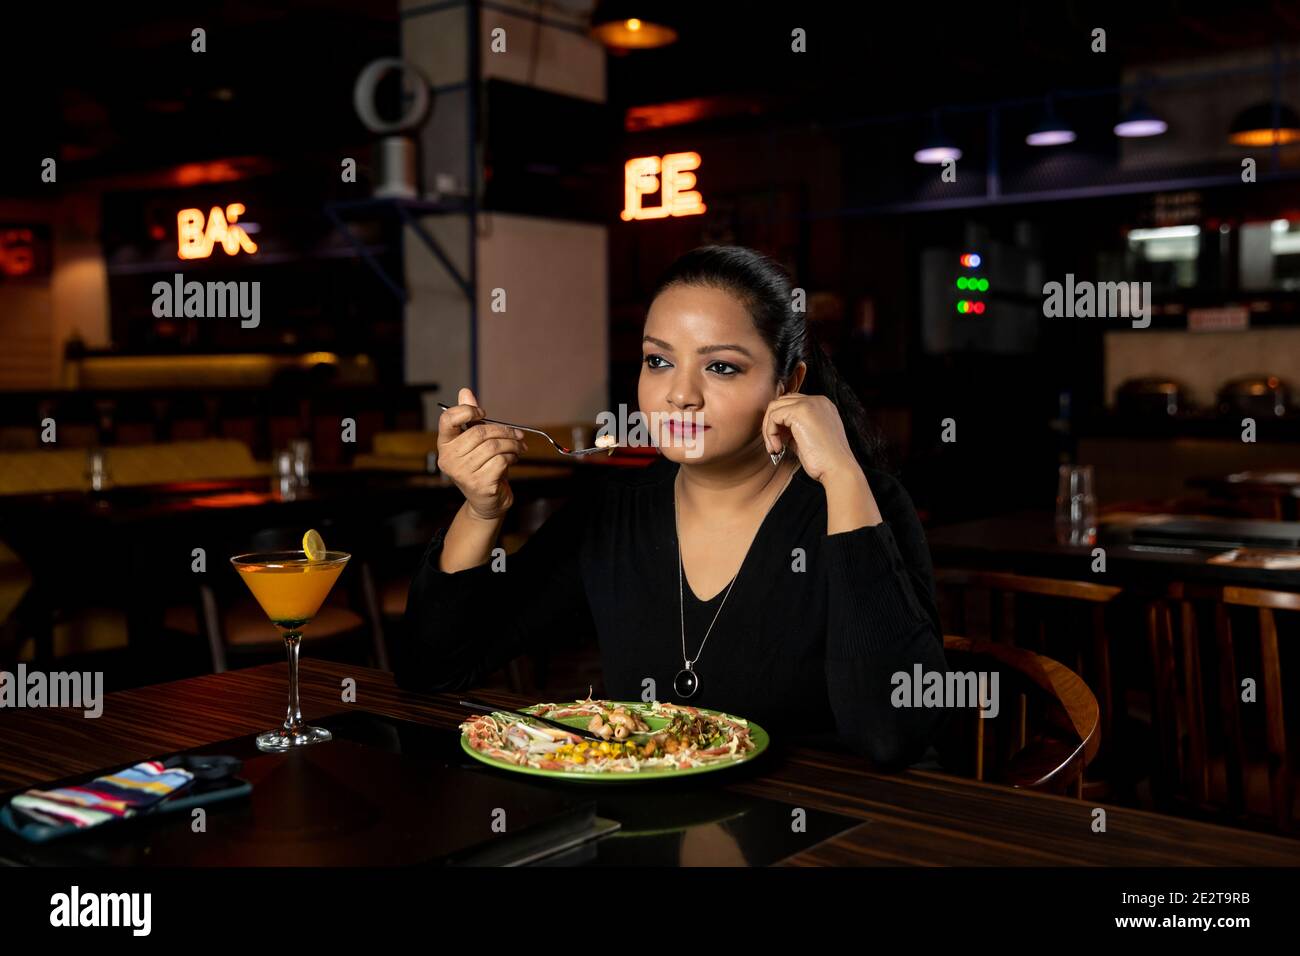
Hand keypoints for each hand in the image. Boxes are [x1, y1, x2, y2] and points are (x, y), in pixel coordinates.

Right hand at [435, 387, 527, 519]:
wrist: (487, 501)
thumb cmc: (481, 467)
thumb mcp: (475, 442)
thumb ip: (470, 418)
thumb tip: (465, 391)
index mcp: (444, 444)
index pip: (448, 419)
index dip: (468, 410)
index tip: (483, 413)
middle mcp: (448, 459)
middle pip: (479, 432)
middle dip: (504, 431)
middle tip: (517, 434)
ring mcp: (462, 473)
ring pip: (493, 446)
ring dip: (512, 445)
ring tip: (518, 448)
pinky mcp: (478, 484)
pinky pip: (501, 461)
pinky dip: (512, 457)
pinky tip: (513, 460)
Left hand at [761, 393, 861, 485]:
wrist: (837, 469)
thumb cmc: (825, 460)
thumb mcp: (807, 438)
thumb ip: (793, 428)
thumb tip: (775, 428)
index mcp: (822, 405)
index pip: (791, 404)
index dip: (781, 423)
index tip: (780, 442)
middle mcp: (817, 400)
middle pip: (781, 402)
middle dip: (772, 424)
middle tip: (774, 446)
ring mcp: (809, 404)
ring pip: (774, 407)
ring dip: (769, 429)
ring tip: (775, 448)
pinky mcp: (800, 411)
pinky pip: (773, 417)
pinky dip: (770, 433)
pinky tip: (777, 448)